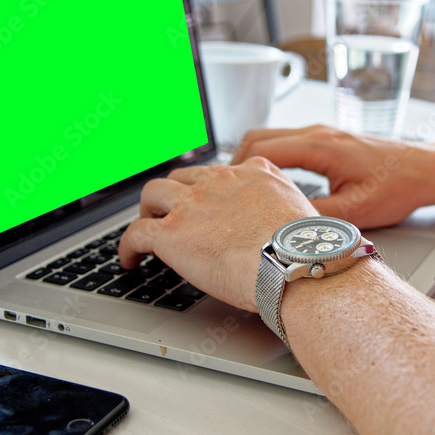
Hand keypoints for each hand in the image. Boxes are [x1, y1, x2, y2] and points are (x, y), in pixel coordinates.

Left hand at [118, 157, 315, 311]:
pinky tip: (130, 259)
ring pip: (153, 193)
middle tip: (174, 213)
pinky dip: (128, 246)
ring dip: (148, 210)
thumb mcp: (304, 209)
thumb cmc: (306, 247)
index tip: (208, 200)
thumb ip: (287, 206)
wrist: (294, 262)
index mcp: (252, 173)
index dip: (210, 188)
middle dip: (176, 193)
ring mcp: (192, 204)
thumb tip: (289, 225)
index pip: (221, 172)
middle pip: (183, 177)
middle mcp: (218, 181)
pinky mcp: (172, 233)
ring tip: (148, 227)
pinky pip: (136, 232)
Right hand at [232, 125, 434, 227]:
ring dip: (251, 159)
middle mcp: (317, 133)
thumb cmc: (397, 187)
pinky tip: (268, 181)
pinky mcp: (326, 139)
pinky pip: (285, 142)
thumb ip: (313, 217)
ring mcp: (321, 133)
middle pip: (257, 137)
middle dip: (235, 164)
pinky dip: (268, 158)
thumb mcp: (354, 212)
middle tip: (226, 192)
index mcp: (320, 147)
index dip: (236, 171)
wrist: (423, 170)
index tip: (225, 192)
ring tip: (242, 189)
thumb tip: (280, 226)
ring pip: (270, 137)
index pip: (261, 150)